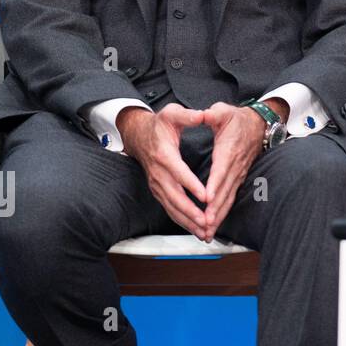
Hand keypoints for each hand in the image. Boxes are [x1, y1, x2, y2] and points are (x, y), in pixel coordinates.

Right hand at [119, 104, 208, 239]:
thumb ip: (187, 115)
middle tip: (206, 222)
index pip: (179, 172)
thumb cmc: (160, 124)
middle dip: (190, 211)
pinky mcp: (158, 190)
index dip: (191, 185)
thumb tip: (202, 114)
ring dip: (187, 221)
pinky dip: (181, 220)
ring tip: (204, 232)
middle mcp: (158, 173)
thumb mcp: (172, 113)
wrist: (139, 134)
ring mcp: (157, 184)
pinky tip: (195, 229)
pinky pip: (169, 208)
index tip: (205, 196)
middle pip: (174, 196)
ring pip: (171, 207)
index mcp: (164, 155)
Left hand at [198, 101, 276, 242]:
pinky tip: (214, 225)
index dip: (215, 184)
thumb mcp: (223, 112)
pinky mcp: (238, 179)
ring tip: (208, 231)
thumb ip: (213, 114)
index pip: (221, 170)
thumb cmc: (237, 119)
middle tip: (205, 224)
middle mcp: (235, 166)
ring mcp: (238, 174)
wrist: (258, 124)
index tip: (207, 199)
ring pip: (228, 198)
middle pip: (225, 191)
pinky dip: (222, 213)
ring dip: (218, 216)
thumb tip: (205, 114)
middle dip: (215, 209)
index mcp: (228, 150)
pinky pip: (230, 198)